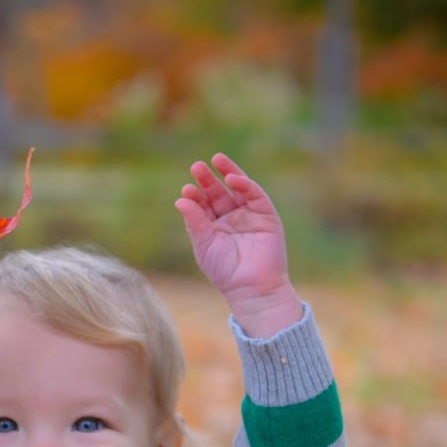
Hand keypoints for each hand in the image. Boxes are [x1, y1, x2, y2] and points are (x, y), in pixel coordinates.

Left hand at [174, 153, 302, 336]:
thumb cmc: (224, 271)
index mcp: (213, 227)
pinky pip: (255, 195)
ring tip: (216, 159)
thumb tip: (180, 199)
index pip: (202, 205)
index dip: (195, 196)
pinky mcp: (266, 215)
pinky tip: (232, 178)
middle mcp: (231, 218)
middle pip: (218, 193)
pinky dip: (245, 184)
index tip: (186, 190)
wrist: (251, 287)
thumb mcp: (205, 245)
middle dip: (208, 180)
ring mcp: (249, 215)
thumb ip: (194, 222)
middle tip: (196, 167)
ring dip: (228, 173)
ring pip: (237, 189)